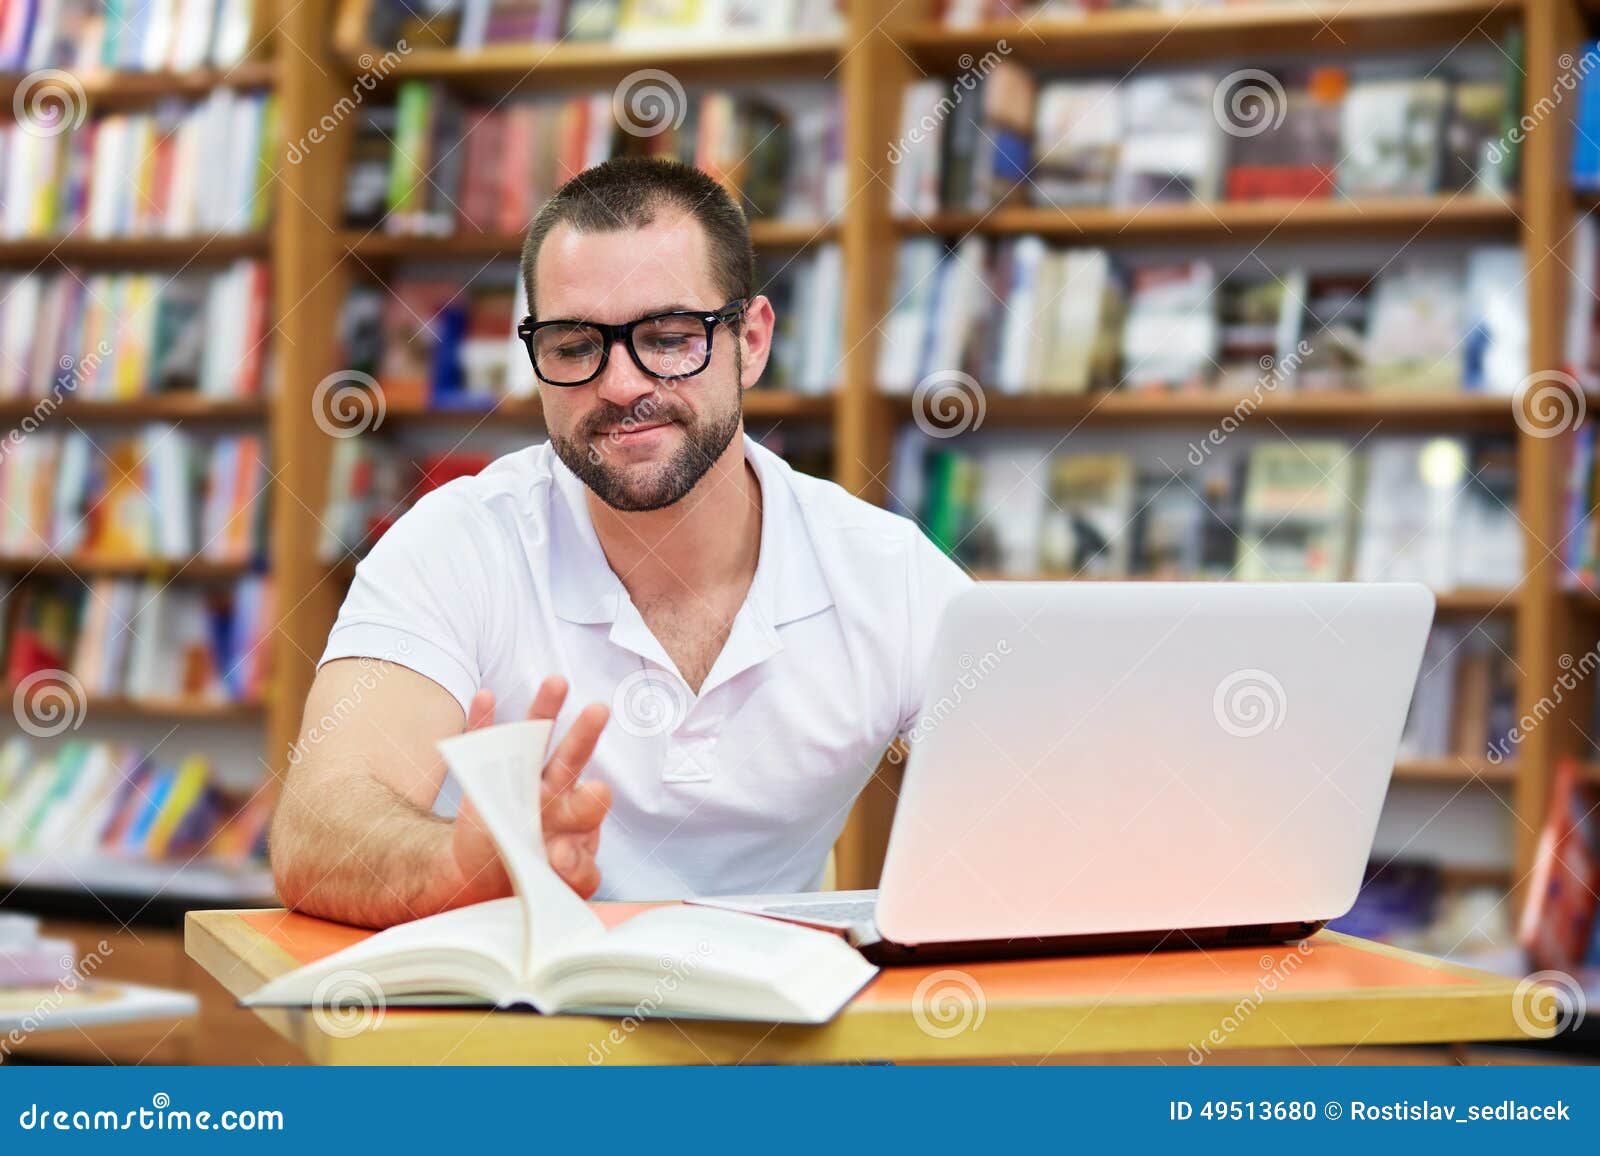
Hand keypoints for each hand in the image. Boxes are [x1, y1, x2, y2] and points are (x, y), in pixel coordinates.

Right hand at [449, 677, 611, 900]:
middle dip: (584, 736)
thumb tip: (562, 854)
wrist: (488, 876)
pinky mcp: (488, 778)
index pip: (585, 811)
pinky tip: (486, 695)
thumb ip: (573, 875)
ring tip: (557, 682)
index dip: (580, 816)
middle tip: (598, 711)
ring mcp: (521, 782)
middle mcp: (553, 793)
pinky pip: (485, 744)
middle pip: (571, 760)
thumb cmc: (535, 880)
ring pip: (535, 740)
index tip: (558, 851)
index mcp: (576, 821)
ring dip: (544, 710)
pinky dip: (485, 721)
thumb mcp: (559, 889)